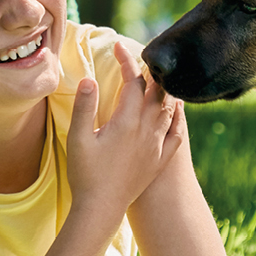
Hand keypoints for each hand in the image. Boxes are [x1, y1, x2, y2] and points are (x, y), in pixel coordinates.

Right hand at [66, 41, 184, 219]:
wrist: (101, 208)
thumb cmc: (85, 174)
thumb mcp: (77, 138)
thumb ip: (84, 106)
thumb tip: (89, 79)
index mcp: (127, 122)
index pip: (133, 82)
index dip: (126, 61)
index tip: (118, 47)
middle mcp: (147, 131)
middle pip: (157, 93)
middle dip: (151, 73)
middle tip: (143, 60)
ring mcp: (156, 146)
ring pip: (170, 111)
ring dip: (166, 92)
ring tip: (160, 79)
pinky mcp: (159, 161)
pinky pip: (176, 134)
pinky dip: (178, 118)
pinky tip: (177, 111)